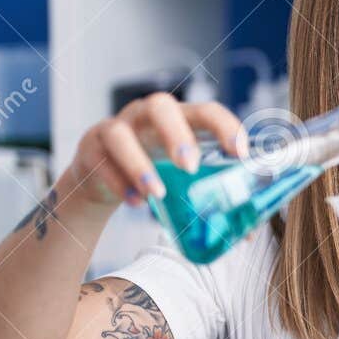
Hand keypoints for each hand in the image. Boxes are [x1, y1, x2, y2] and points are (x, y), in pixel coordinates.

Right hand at [57, 93, 246, 213]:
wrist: (103, 178)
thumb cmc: (157, 171)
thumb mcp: (185, 178)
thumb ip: (214, 198)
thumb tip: (248, 232)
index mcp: (180, 120)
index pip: (205, 111)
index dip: (225, 126)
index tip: (241, 153)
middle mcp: (146, 117)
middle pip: (160, 106)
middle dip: (177, 134)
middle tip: (191, 166)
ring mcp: (114, 130)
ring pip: (120, 135)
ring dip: (140, 165)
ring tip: (158, 194)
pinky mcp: (89, 150)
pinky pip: (101, 163)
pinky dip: (118, 184)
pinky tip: (136, 202)